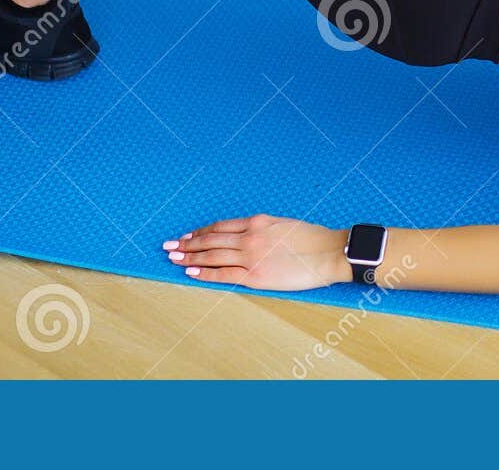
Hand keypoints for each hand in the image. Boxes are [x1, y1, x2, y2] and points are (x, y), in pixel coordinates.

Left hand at [163, 214, 349, 289]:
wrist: (329, 253)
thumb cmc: (312, 238)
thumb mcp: (283, 224)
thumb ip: (262, 228)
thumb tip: (246, 234)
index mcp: (257, 222)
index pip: (220, 227)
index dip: (201, 231)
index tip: (188, 235)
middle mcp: (250, 236)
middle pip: (211, 240)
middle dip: (187, 243)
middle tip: (169, 246)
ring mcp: (251, 256)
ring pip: (212, 256)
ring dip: (190, 257)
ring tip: (173, 257)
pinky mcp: (256, 276)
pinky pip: (224, 274)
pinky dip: (205, 272)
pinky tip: (192, 272)